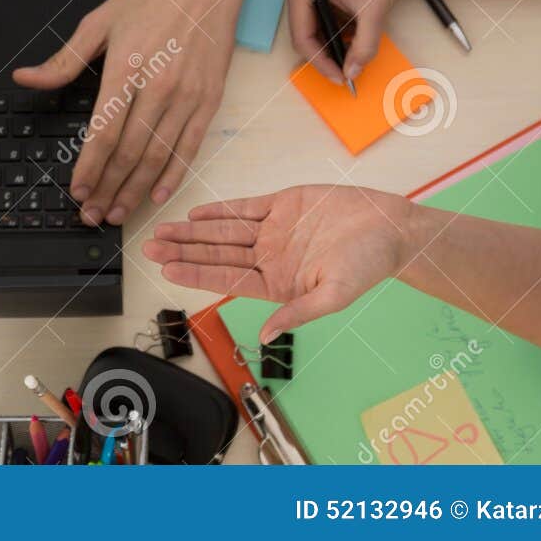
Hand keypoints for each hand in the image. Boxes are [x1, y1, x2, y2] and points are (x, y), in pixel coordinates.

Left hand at [14, 0, 242, 225]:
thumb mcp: (99, 22)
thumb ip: (63, 60)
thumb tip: (25, 78)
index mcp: (126, 67)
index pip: (103, 131)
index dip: (88, 168)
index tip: (76, 190)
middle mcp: (158, 85)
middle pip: (129, 152)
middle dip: (107, 189)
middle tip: (92, 214)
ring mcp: (187, 95)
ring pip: (158, 156)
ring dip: (135, 190)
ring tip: (118, 213)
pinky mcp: (210, 99)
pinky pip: (190, 147)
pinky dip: (173, 174)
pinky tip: (157, 194)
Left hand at [145, 186, 416, 342]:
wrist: (391, 227)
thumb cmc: (368, 264)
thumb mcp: (334, 295)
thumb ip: (297, 314)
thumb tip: (266, 335)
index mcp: (277, 283)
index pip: (226, 279)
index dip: (195, 274)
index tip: (167, 271)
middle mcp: (269, 257)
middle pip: (216, 255)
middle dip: (183, 251)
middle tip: (150, 247)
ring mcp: (274, 231)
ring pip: (223, 231)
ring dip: (193, 231)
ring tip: (162, 230)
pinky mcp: (282, 205)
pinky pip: (244, 208)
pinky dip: (220, 210)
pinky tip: (196, 213)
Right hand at [285, 0, 420, 84]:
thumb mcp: (372, 12)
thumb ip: (363, 46)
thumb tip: (352, 71)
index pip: (302, 36)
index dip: (320, 61)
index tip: (339, 77)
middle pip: (305, 33)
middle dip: (326, 54)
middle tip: (346, 71)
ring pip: (316, 27)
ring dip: (334, 42)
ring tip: (356, 51)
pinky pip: (326, 16)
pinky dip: (340, 29)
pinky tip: (357, 32)